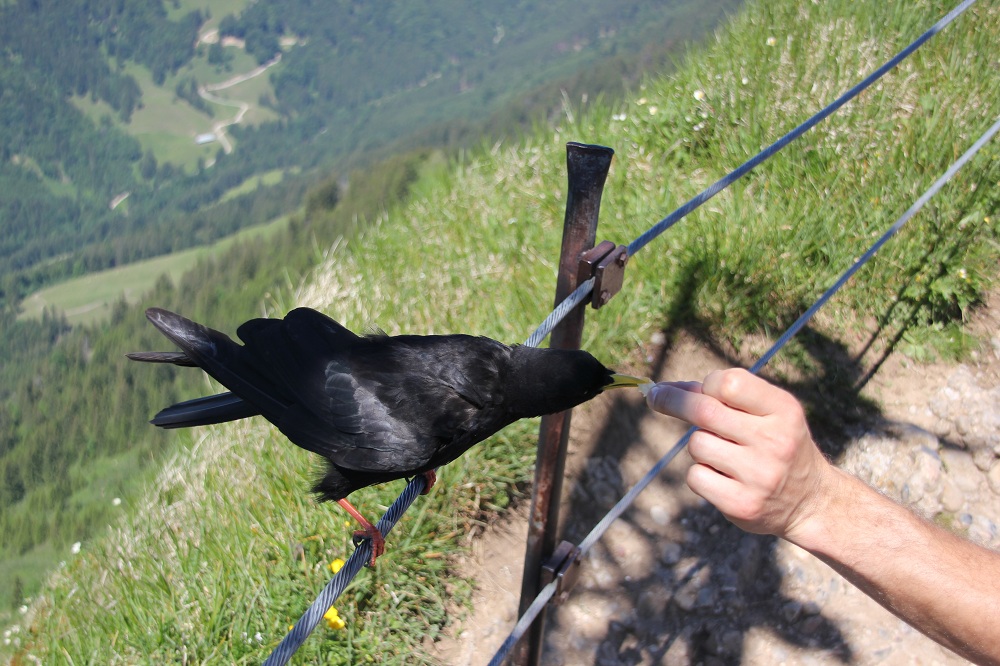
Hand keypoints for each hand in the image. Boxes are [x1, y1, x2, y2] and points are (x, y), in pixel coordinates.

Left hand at [646, 369, 831, 540]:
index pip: (730, 383)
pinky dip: (701, 474)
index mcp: (784, 410)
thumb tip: (668, 390)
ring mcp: (759, 476)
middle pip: (704, 411)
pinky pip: (696, 476)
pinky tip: (725, 478)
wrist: (811, 502)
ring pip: (697, 445)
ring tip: (726, 455)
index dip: (707, 384)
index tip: (700, 389)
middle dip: (672, 400)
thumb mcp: (772, 413)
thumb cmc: (779, 444)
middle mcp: (774, 441)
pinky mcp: (742, 505)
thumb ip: (730, 398)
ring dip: (701, 445)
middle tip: (655, 397)